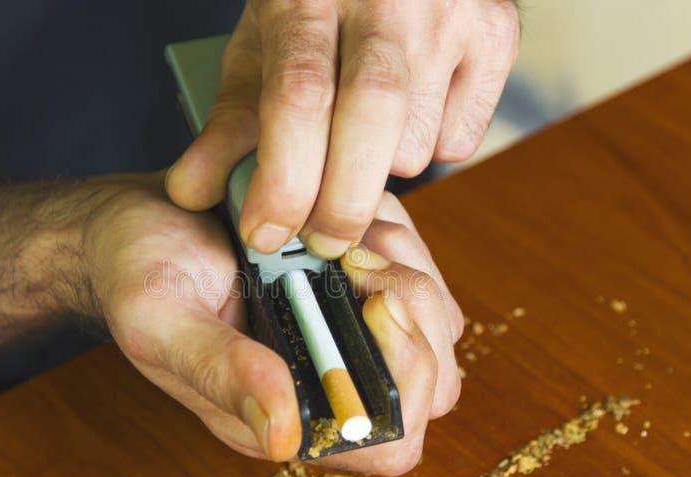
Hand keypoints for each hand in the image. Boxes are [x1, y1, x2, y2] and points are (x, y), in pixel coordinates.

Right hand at [86, 174, 461, 474]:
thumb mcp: (159, 318)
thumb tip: (281, 434)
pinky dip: (402, 244)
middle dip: (418, 313)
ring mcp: (348, 336)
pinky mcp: (356, 290)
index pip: (389, 441)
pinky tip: (352, 225)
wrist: (138, 221)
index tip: (374, 305)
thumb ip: (218, 370)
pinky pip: (421, 277)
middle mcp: (325, 384)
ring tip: (348, 239)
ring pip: (439, 327)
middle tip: (360, 262)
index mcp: (281, 414)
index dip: (405, 382)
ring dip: (410, 271)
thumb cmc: (137, 271)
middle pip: (434, 383)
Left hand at [166, 0, 518, 258]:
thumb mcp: (260, 51)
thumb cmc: (315, 5)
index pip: (299, 95)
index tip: (266, 233)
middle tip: (322, 239)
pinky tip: (408, 120)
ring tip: (360, 141)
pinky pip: (460, 141)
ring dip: (381, 171)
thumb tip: (194, 193)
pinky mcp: (496, 35)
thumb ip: (228, 122)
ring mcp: (451, 13)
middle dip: (342, 201)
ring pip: (417, 144)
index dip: (284, 179)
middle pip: (372, 118)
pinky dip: (427, 152)